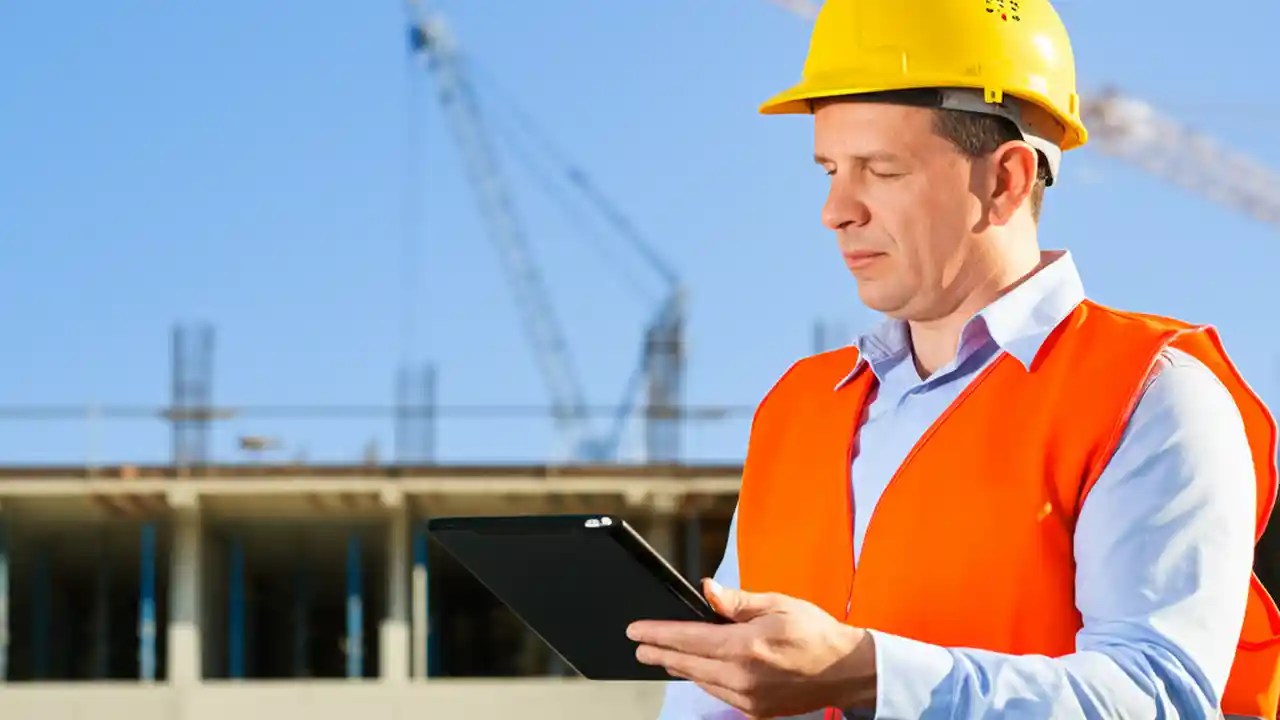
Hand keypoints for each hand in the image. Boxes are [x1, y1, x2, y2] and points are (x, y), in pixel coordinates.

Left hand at [626, 578, 876, 717]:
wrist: (848, 670)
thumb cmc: (815, 632)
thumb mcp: (777, 604)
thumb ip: (736, 601)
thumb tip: (705, 589)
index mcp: (746, 647)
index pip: (689, 639)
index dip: (658, 634)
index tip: (635, 631)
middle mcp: (743, 677)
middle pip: (688, 664)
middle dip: (660, 653)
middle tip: (639, 646)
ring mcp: (750, 699)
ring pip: (702, 681)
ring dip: (681, 667)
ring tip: (664, 656)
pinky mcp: (757, 711)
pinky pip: (720, 694)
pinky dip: (705, 680)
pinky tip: (697, 670)